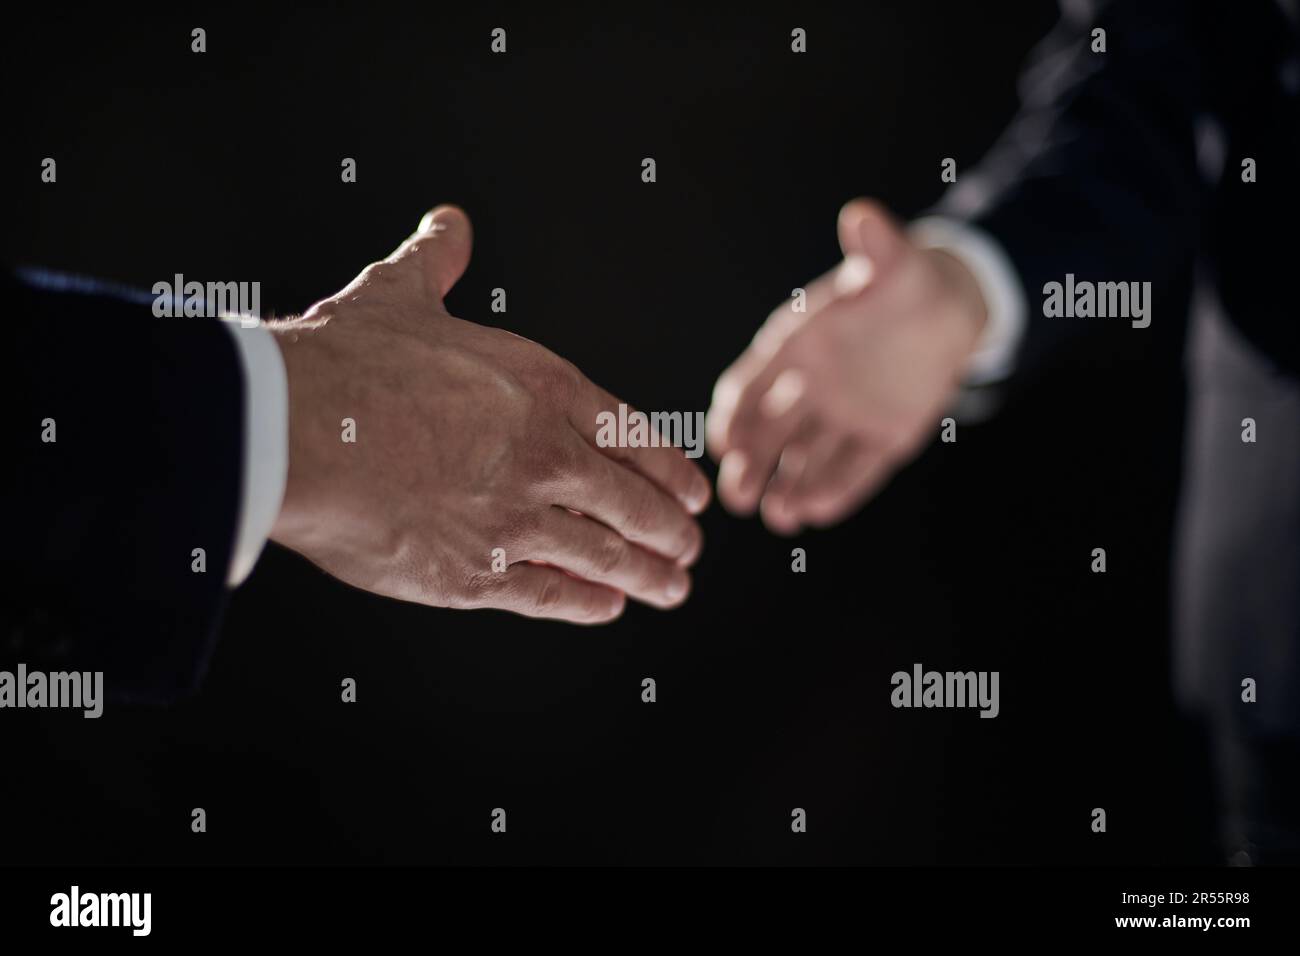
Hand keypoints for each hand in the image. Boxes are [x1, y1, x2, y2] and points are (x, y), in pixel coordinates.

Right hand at [269, 206, 709, 622]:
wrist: (296, 428)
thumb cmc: (346, 358)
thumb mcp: (400, 294)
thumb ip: (436, 262)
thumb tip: (448, 223)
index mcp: (539, 387)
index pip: (631, 436)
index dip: (669, 469)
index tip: (695, 492)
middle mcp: (543, 455)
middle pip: (633, 501)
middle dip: (671, 529)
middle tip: (692, 546)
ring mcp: (515, 519)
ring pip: (605, 554)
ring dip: (646, 575)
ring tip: (673, 587)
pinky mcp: (477, 573)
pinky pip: (550, 593)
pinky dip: (586, 603)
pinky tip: (608, 608)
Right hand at [707, 199, 987, 533]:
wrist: (953, 311)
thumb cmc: (909, 281)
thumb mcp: (897, 263)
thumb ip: (876, 247)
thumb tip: (861, 215)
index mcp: (796, 346)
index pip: (750, 384)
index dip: (734, 414)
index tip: (723, 442)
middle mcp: (809, 388)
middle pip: (769, 434)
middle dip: (751, 465)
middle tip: (736, 496)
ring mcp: (841, 419)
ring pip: (806, 460)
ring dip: (789, 489)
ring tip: (780, 515)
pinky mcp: (880, 440)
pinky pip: (853, 471)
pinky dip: (835, 491)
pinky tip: (818, 512)